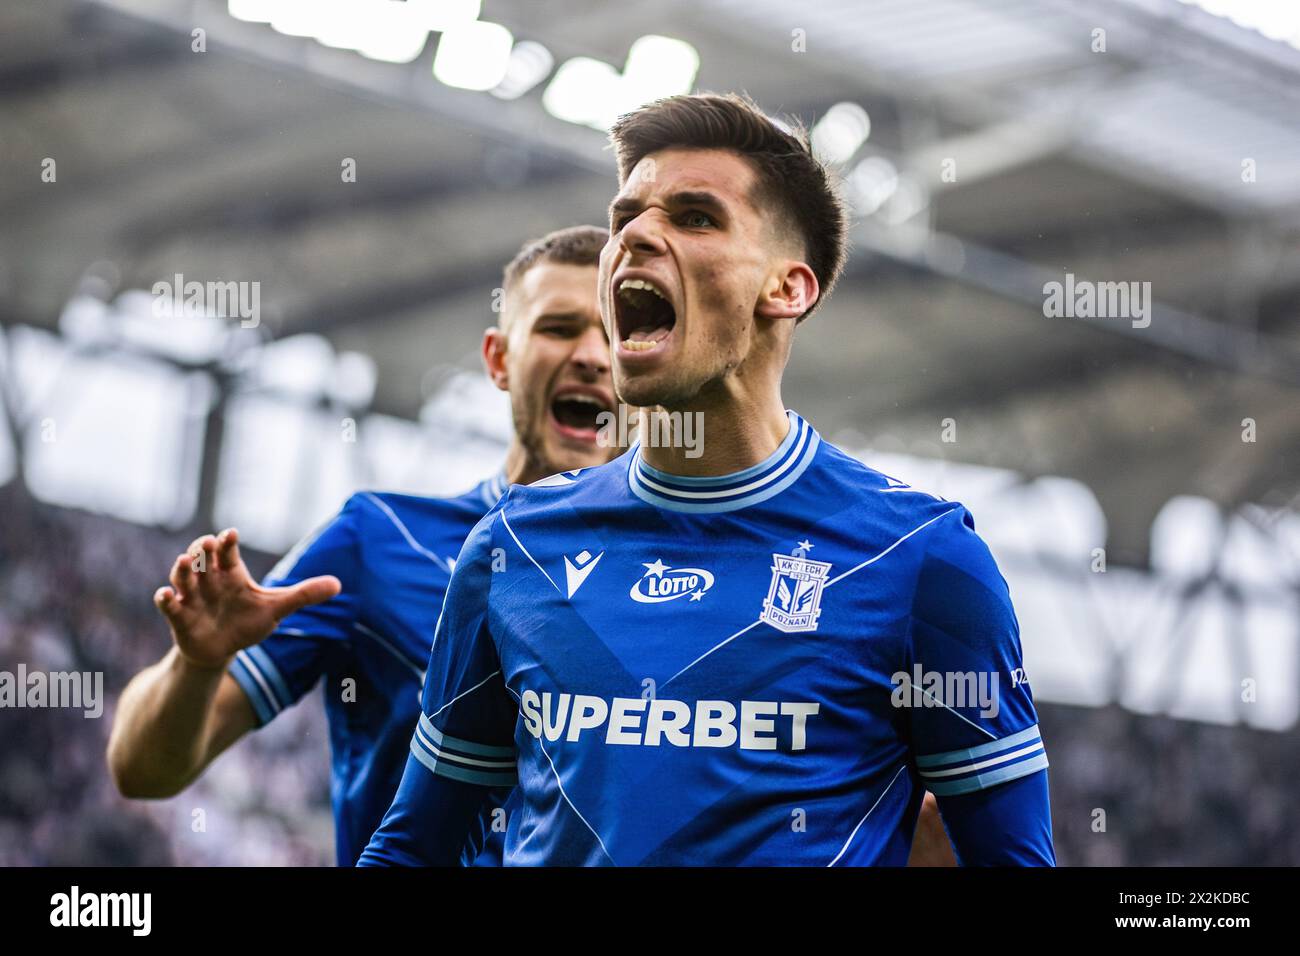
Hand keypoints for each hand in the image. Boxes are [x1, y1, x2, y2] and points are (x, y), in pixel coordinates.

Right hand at [154, 528, 340, 669]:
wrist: (224, 649)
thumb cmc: (248, 621)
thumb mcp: (276, 608)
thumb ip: (304, 594)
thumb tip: (339, 584)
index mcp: (231, 572)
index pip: (228, 552)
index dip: (227, 542)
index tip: (231, 534)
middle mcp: (209, 580)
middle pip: (202, 558)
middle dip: (202, 550)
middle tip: (207, 544)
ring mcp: (192, 597)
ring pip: (183, 577)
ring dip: (183, 569)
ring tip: (185, 561)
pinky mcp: (179, 617)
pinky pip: (168, 606)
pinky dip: (165, 599)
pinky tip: (165, 594)